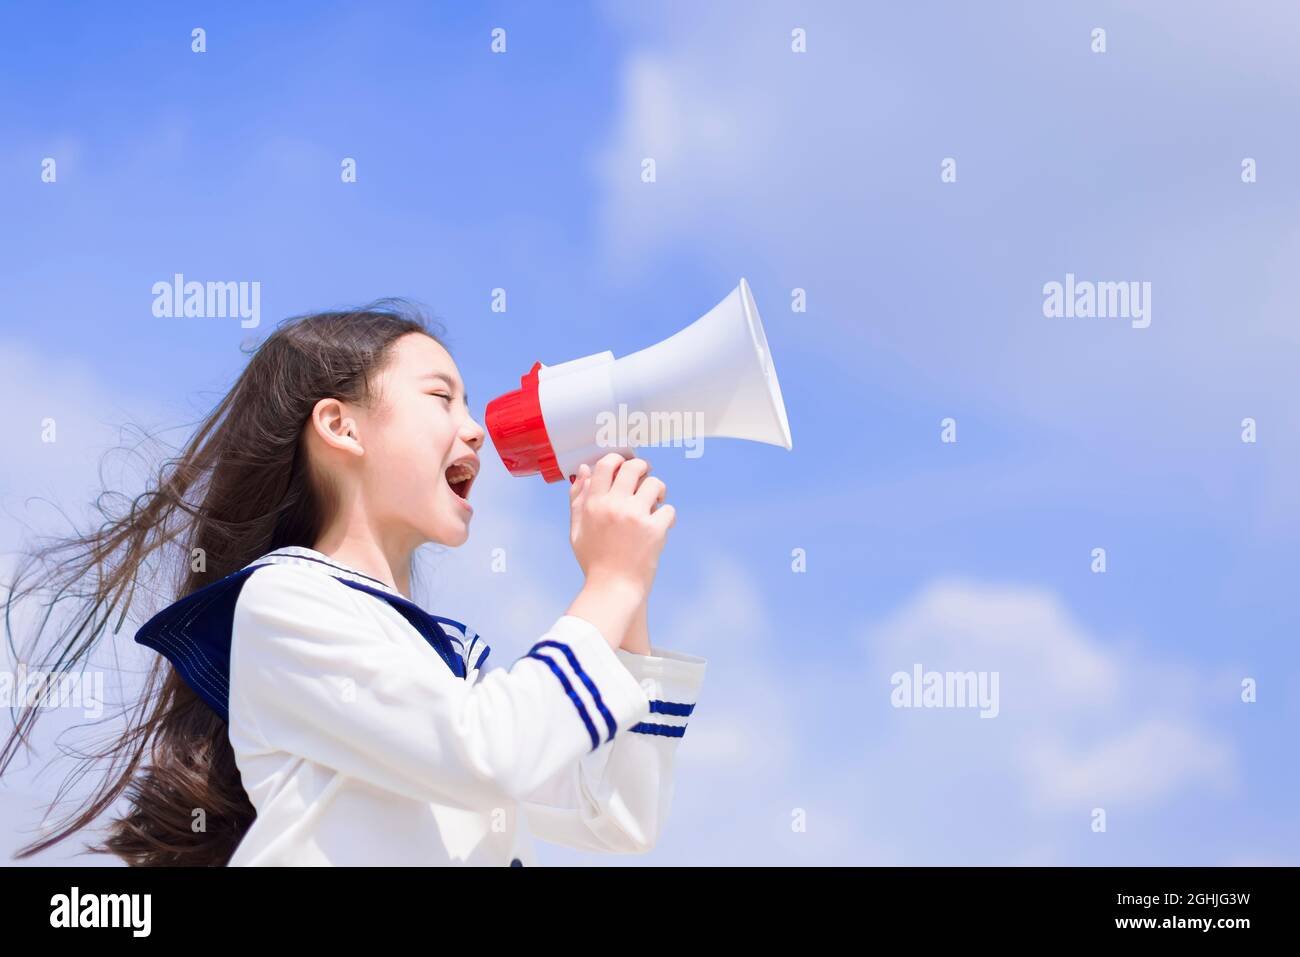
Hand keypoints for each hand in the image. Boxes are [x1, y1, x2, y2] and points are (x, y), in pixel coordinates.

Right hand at [569, 452, 674, 601]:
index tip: (624, 464)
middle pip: (634, 467)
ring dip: (658, 490)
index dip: (618, 459)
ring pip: (655, 484)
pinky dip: (667, 516)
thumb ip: (578, 498)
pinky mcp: (655, 529)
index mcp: (594, 504)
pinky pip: (668, 509)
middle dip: (643, 468)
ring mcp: (636, 516)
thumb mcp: (577, 530)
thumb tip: (583, 470)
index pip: (606, 465)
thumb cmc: (594, 561)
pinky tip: (661, 525)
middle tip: (646, 476)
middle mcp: (614, 505)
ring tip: (656, 501)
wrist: (613, 589)